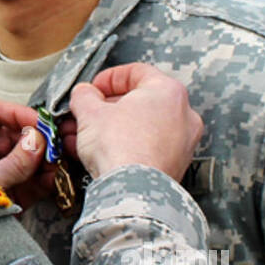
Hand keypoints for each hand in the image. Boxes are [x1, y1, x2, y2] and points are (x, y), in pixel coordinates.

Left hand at [0, 100, 55, 208]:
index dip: (17, 113)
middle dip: (36, 141)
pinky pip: (28, 182)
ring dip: (43, 161)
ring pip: (25, 160)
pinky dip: (42, 181)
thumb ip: (13, 162)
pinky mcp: (6, 196)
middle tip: (54, 146)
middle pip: (14, 137)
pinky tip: (53, 179)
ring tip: (56, 165)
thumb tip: (38, 141)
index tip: (40, 122)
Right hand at [69, 63, 202, 182]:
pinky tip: (96, 154)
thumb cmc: (119, 146)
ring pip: (139, 127)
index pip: (136, 72)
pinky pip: (144, 148)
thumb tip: (83, 93)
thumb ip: (84, 96)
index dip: (108, 78)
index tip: (91, 89)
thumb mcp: (90, 112)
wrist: (132, 192)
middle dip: (104, 109)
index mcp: (168, 91)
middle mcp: (183, 114)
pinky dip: (122, 147)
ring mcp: (182, 143)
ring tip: (82, 136)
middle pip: (138, 102)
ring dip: (109, 129)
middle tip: (84, 114)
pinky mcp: (175, 166)